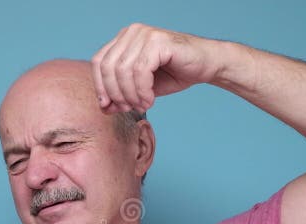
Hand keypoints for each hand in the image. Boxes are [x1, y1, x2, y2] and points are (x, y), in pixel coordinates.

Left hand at [91, 23, 222, 113]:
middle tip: (129, 108)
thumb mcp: (140, 88)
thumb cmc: (174, 74)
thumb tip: (104, 108)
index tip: (108, 106)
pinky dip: (142, 90)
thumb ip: (121, 94)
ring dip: (131, 95)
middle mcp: (131, 32)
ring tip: (143, 105)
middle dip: (116, 93)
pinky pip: (140, 71)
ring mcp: (144, 34)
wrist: (206, 65)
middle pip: (108, 67)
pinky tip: (150, 100)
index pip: (98, 62)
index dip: (100, 86)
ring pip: (123, 71)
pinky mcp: (158, 41)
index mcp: (123, 39)